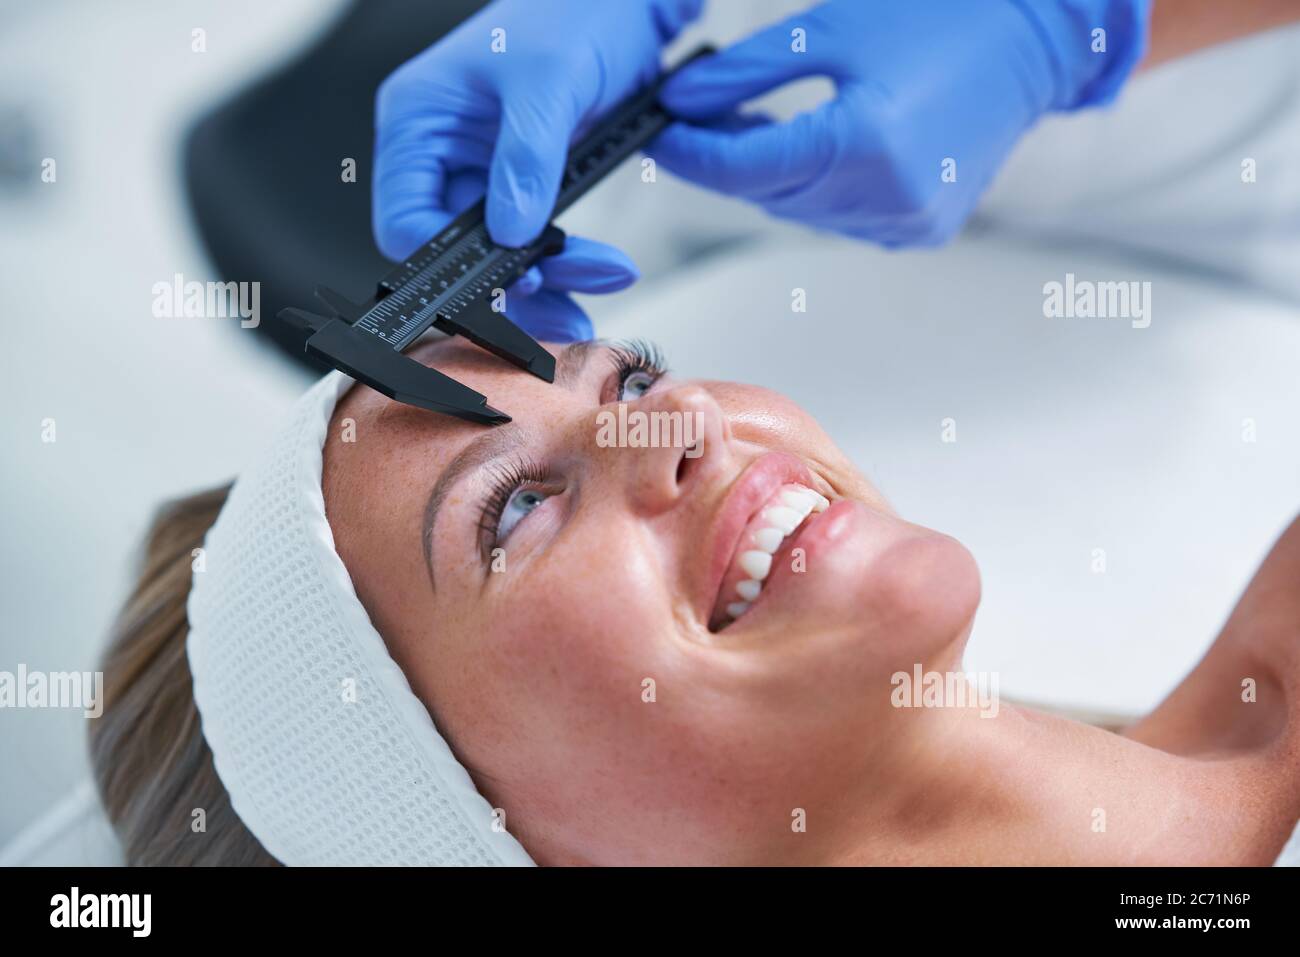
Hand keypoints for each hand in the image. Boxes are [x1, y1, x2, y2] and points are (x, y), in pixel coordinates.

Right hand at [373, 0, 703, 340]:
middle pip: (457, 252)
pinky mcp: (524, 181)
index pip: (406, 223)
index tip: (512, 279)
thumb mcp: (548, 82)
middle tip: (570, 304)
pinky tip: (599, 268)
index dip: (451, 265)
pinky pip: (533, 240)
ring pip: (501, 256)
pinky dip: (566, 260)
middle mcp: (440, 153)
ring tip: (604, 277)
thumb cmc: (574, 12)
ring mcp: (483, 171)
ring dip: (552, 279)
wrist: (625, 2)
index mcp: (417, 122)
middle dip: (515, 282)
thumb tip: (512, 232)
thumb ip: (527, 159)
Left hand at [653, 0, 1149, 246]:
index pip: (742, 167)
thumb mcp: (826, 31)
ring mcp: (904, 221)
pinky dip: (815, 189)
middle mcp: (883, 197)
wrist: (1034, 37)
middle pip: (766, 194)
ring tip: (750, 126)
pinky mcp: (919, 228)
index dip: (689, 152)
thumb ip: (746, 75)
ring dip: (768, 175)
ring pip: (799, 210)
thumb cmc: (941, 15)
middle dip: (724, 159)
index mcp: (861, 144)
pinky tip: (812, 149)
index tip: (655, 132)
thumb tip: (680, 102)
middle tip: (694, 119)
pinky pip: (840, 216)